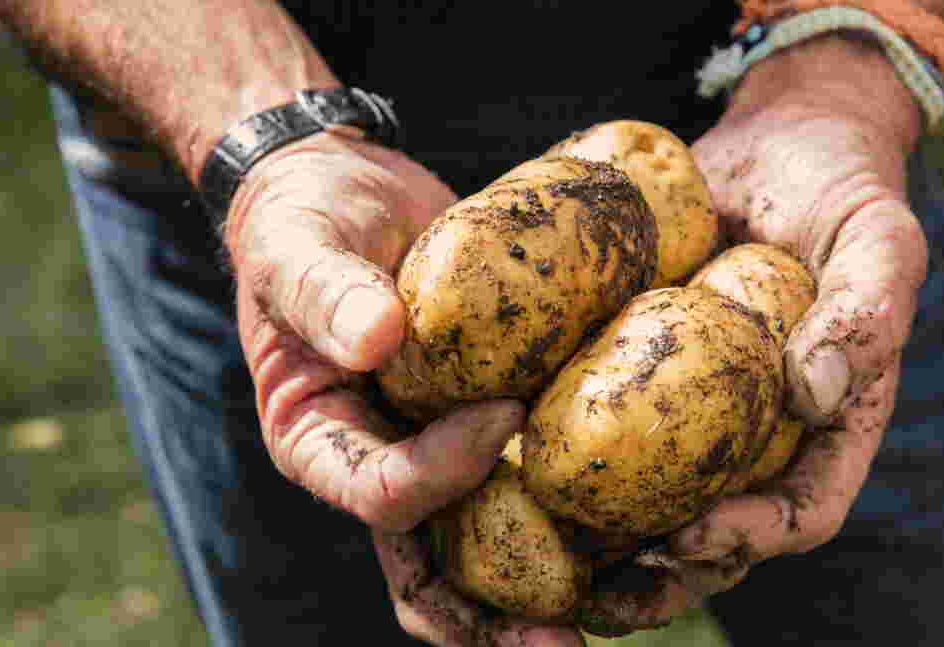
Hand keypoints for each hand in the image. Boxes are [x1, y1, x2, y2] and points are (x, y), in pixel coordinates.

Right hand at [224, 132, 583, 646]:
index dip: (442, 471)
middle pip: (432, 571)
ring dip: (550, 590)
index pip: (382, 493)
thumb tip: (377, 338)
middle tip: (561, 643)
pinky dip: (580, 506)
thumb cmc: (304, 220)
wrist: (349, 194)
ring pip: (490, 548)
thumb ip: (322, 290)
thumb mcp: (294, 245)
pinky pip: (532, 476)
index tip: (501, 412)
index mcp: (320, 444)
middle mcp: (381, 465)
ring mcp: (438, 452)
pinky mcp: (488, 421)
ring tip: (627, 608)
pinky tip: (649, 518)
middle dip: (492, 622)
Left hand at [577, 34, 929, 632]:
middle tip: (595, 589)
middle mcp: (755, 431)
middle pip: (713, 531)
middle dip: (659, 573)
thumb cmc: (841, 187)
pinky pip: (601, 422)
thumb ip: (867, 311)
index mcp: (827, 426)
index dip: (750, 539)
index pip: (800, 511)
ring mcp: (693, 407)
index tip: (689, 535)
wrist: (778, 141)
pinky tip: (497, 457)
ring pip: (648, 495)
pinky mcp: (637, 369)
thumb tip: (814, 393)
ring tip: (536, 556)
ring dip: (597, 538)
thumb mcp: (879, 237)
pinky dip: (558, 452)